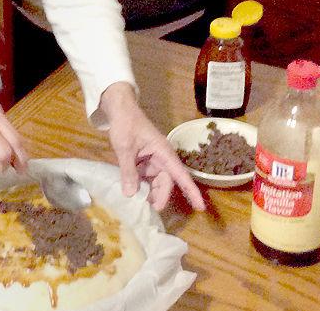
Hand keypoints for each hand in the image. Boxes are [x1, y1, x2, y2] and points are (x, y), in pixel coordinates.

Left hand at [100, 82, 205, 211]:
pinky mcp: (143, 163)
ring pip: (155, 183)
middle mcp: (161, 158)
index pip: (181, 175)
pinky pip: (145, 179)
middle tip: (149, 209)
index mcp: (163, 152)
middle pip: (166, 182)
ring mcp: (152, 161)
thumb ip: (128, 171)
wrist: (119, 110)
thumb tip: (131, 194)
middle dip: (160, 196)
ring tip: (139, 203)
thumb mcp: (125, 148)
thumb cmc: (126, 124)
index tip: (200, 207)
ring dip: (149, 193)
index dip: (191, 192)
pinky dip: (140, 187)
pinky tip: (132, 193)